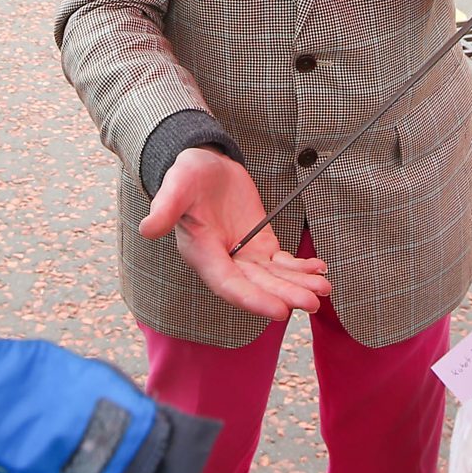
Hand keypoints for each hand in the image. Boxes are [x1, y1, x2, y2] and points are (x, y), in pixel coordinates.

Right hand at [138, 147, 330, 320]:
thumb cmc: (186, 174)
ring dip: (298, 284)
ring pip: (274, 277)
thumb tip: (147, 229)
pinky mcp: (261, 243)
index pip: (229, 285)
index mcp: (203, 254)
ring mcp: (245, 254)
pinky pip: (283, 262)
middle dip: (286, 295)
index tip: (280, 310)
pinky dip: (301, 267)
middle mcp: (225, 261)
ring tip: (323, 287)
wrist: (204, 162)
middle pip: (258, 286)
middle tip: (313, 300)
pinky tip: (320, 270)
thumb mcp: (176, 185)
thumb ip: (165, 208)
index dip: (254, 300)